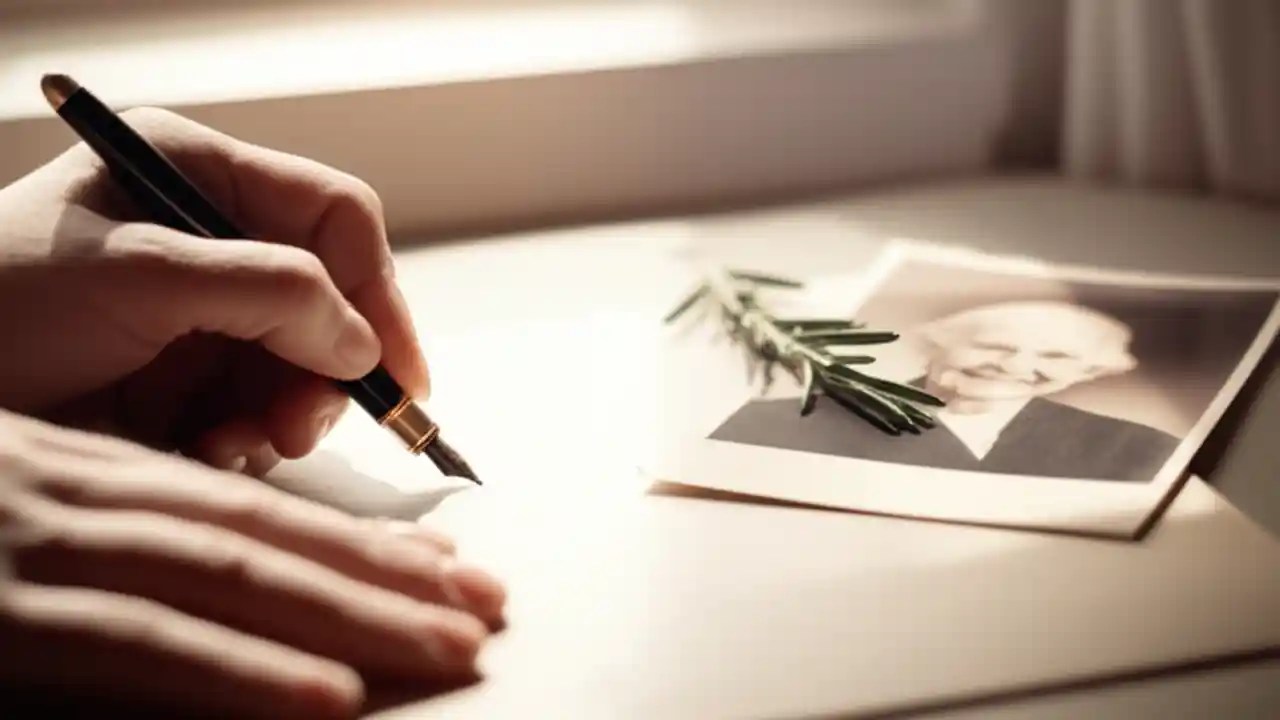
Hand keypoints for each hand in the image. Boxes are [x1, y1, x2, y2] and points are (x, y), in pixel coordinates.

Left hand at [0, 108, 428, 474]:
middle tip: (305, 424)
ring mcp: (201, 316)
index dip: (378, 290)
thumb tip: (366, 346)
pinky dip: (253, 441)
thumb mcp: (138, 277)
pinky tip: (210, 450)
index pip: (335, 217)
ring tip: (245, 442)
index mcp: (199, 176)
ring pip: (304, 367)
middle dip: (329, 367)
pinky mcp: (185, 383)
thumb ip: (268, 292)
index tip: (398, 372)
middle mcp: (211, 242)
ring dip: (290, 414)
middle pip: (331, 300)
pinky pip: (262, 412)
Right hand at [0, 409, 504, 717]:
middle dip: (387, 572)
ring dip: (356, 615)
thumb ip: (102, 539)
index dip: (352, 533)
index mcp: (84, 472)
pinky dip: (245, 674)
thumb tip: (196, 586)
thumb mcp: (5, 515)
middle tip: (486, 603)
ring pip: (234, 577)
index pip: (245, 500)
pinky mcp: (8, 620)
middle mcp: (80, 497)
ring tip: (452, 647)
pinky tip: (331, 700)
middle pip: (266, 531)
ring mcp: (44, 551)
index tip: (438, 560)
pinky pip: (144, 646)